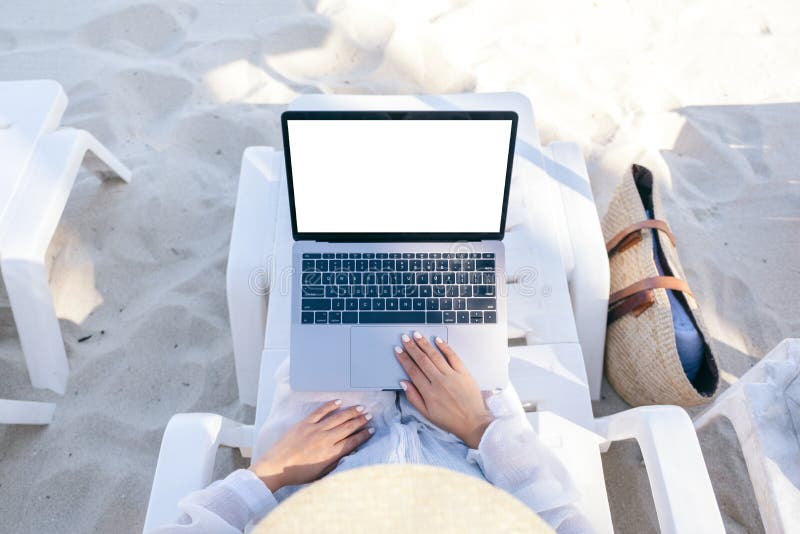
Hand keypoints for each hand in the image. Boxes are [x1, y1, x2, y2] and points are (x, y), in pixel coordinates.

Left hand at [249, 400, 373, 491]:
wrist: (275, 467)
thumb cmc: (297, 474)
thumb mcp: (320, 474)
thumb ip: (334, 463)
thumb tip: (347, 454)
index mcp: (330, 453)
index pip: (352, 441)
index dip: (363, 435)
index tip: (371, 430)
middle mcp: (325, 439)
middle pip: (348, 427)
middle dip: (360, 421)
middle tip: (369, 416)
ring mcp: (315, 429)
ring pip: (338, 418)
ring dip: (351, 412)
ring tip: (360, 408)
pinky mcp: (304, 423)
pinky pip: (320, 411)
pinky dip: (330, 406)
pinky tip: (339, 402)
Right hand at [395, 332, 492, 448]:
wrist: (473, 423)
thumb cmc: (450, 420)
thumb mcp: (426, 414)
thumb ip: (413, 397)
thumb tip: (403, 383)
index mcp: (429, 392)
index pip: (412, 371)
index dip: (404, 359)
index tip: (398, 350)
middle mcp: (439, 382)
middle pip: (422, 360)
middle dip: (412, 347)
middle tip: (405, 338)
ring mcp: (452, 376)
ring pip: (435, 356)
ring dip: (424, 344)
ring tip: (417, 335)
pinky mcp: (464, 373)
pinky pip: (453, 356)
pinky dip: (445, 347)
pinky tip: (437, 340)